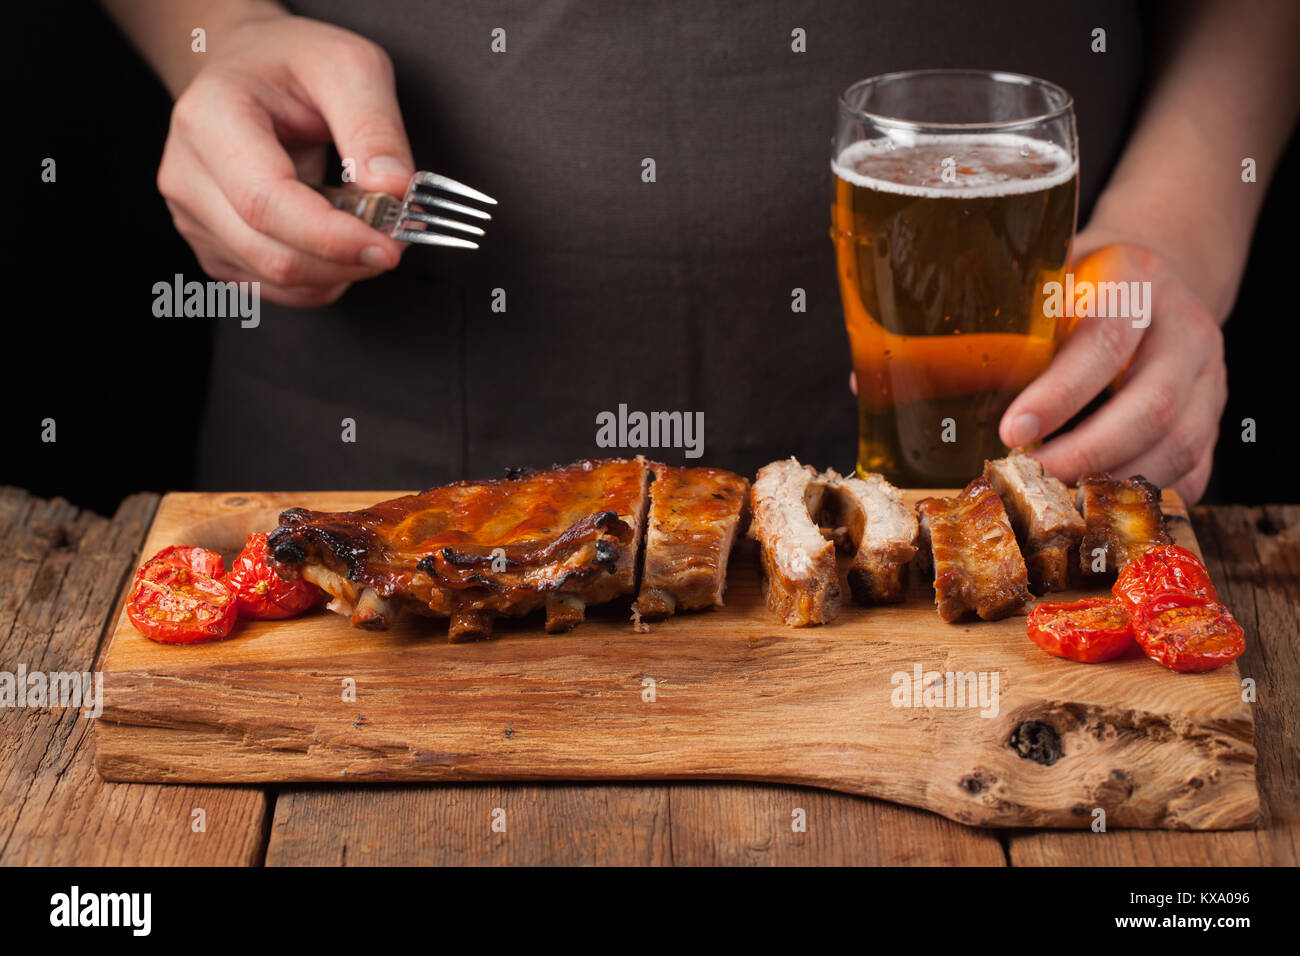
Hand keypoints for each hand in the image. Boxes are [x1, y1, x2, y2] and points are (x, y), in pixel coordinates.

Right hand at [156, 13, 412, 305]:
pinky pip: (274, 289)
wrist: (248, 70)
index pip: (266, 204)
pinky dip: (320, 279)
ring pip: (276, 280)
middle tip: (397, 236)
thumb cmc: (294, 65)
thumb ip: (375, 127)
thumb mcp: (350, 67)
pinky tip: (336, 243)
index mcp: (210, 119)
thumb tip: (393, 190)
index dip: (332, 238)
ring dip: (338, 271)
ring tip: (367, 227)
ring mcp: (193, 218)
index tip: (389, 247)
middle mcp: (187, 175)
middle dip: (347, 260)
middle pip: (272, 255)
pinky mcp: (212, 248)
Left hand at [998, 238, 1227, 502]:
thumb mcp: (1043, 281)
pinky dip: (1143, 492)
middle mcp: (1186, 328)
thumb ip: (997, 322)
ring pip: (1178, 445)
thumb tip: (888, 377)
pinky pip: (1193, 470)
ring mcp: (1210, 376)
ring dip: (1112, 479)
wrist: (1151, 278)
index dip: (1058, 394)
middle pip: (1150, 406)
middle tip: (1030, 477)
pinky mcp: (1215, 417)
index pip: (1104, 343)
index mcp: (1136, 281)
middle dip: (1084, 453)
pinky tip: (1097, 502)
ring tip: (1056, 495)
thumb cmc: (1078, 286)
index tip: (1012, 431)